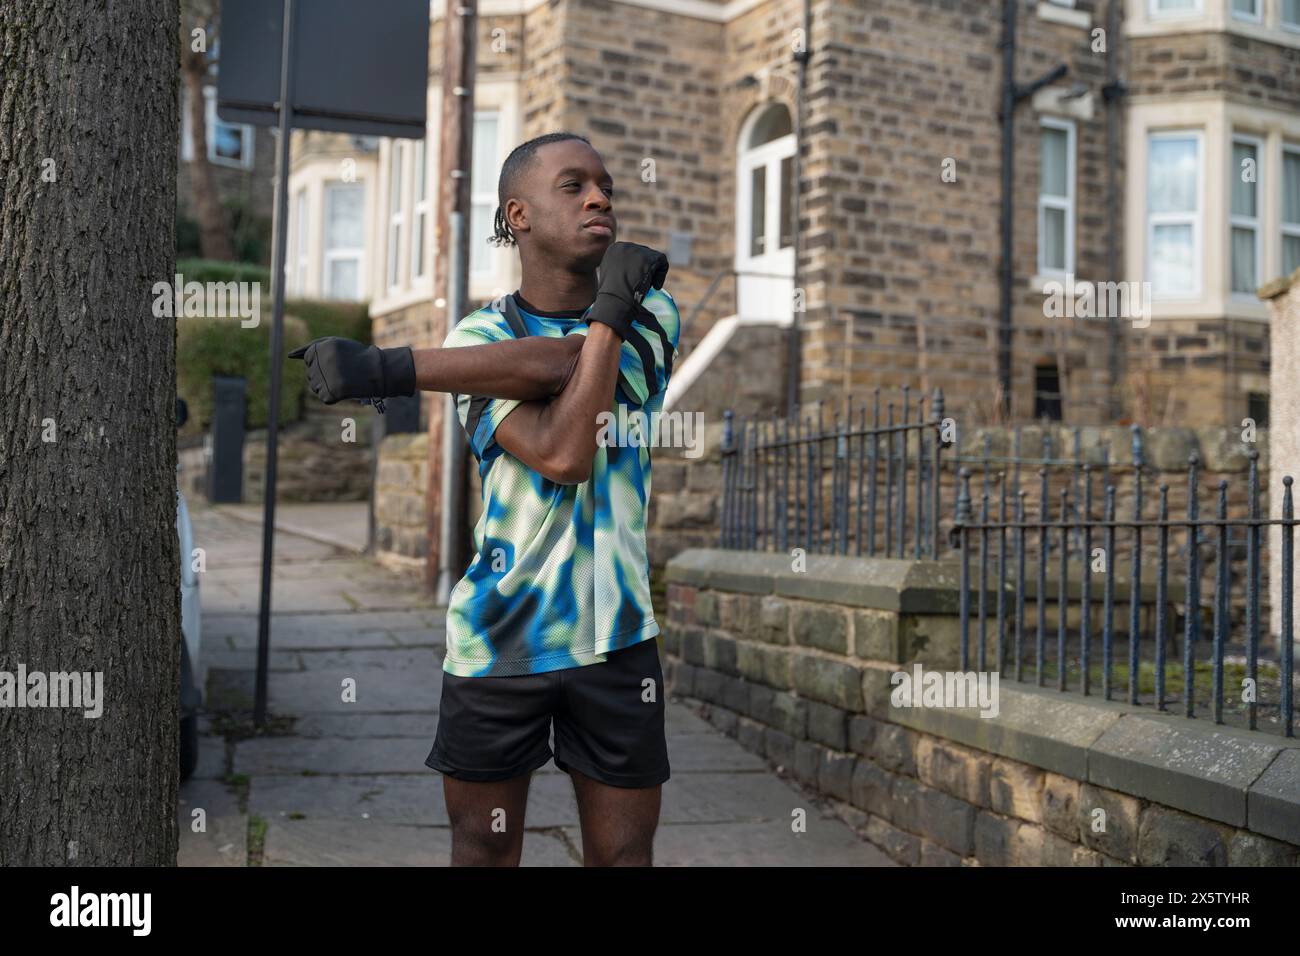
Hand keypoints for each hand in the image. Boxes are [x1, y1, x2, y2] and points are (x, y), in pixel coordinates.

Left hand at [287, 337, 415, 404]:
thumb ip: (310, 347)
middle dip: (324, 374)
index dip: (323, 362)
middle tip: (344, 370)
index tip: (337, 360)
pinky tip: (345, 388)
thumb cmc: (355, 355)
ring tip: (344, 379)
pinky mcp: (331, 392)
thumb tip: (289, 356)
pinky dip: (334, 396)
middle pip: (310, 374)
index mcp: (318, 348)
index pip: (308, 360)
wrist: (377, 370)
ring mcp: (325, 378)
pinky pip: (324, 397)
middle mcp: (319, 362)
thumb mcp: (333, 344)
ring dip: (327, 385)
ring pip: (315, 387)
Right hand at [585, 242, 668, 339]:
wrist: (615, 302)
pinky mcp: (647, 258)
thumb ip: (622, 267)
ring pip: (654, 258)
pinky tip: (655, 287)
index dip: (637, 268)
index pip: (633, 253)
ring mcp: (636, 251)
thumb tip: (635, 269)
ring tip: (648, 287)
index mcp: (614, 249)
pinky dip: (661, 275)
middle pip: (644, 253)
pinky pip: (662, 261)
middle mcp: (624, 246)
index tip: (635, 281)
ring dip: (654, 273)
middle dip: (646, 269)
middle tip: (643, 285)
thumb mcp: (612, 276)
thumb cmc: (613, 296)